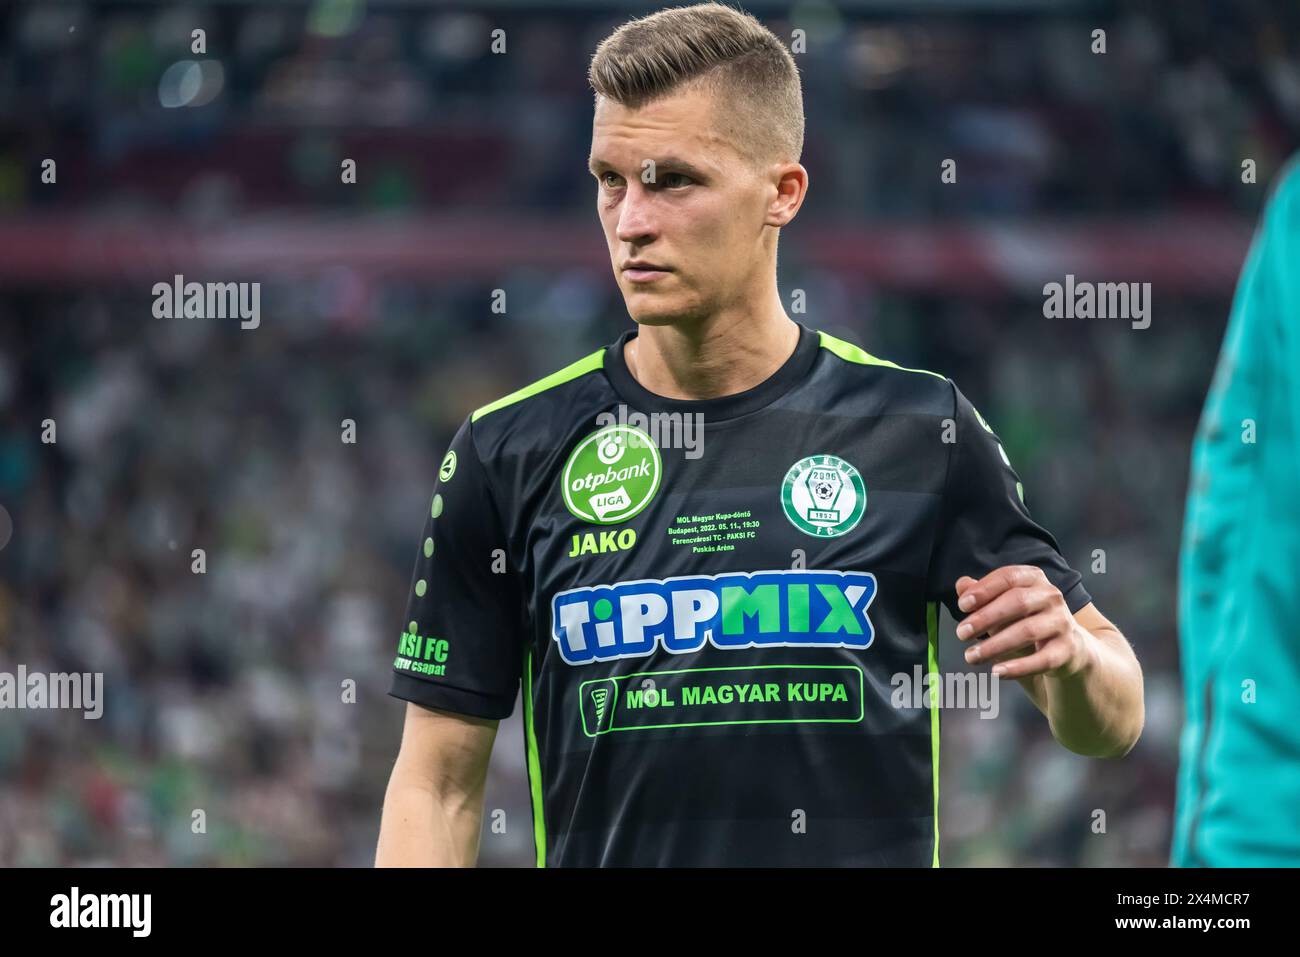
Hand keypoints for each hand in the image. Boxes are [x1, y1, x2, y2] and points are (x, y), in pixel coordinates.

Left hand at [954, 566, 1095, 679]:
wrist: (1065, 647)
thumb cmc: (1025, 619)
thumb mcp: (1002, 604)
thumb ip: (981, 594)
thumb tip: (962, 585)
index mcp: (1033, 578)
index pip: (1008, 577)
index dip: (984, 590)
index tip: (962, 605)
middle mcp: (1051, 596)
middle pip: (1017, 602)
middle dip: (985, 618)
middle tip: (961, 633)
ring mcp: (1062, 622)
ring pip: (1027, 631)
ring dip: (995, 645)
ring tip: (971, 657)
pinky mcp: (1067, 649)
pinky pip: (1042, 659)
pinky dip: (1018, 667)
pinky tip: (997, 672)